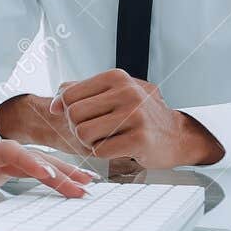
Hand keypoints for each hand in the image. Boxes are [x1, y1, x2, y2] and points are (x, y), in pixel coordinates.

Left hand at [0, 122, 91, 196]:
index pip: (8, 152)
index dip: (29, 161)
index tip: (49, 174)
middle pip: (30, 157)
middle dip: (59, 170)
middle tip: (84, 186)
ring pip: (34, 163)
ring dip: (61, 173)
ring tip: (88, 185)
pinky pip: (28, 172)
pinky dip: (48, 177)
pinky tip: (66, 185)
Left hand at [54, 69, 224, 167]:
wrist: (177, 135)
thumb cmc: (138, 114)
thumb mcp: (112, 93)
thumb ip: (80, 93)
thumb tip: (53, 106)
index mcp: (116, 76)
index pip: (68, 95)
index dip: (69, 111)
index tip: (85, 118)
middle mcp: (126, 91)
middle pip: (73, 115)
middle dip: (78, 128)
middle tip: (96, 133)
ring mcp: (135, 114)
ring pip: (84, 134)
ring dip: (91, 143)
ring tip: (108, 139)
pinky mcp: (140, 139)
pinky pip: (99, 151)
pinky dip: (103, 154)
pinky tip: (119, 148)